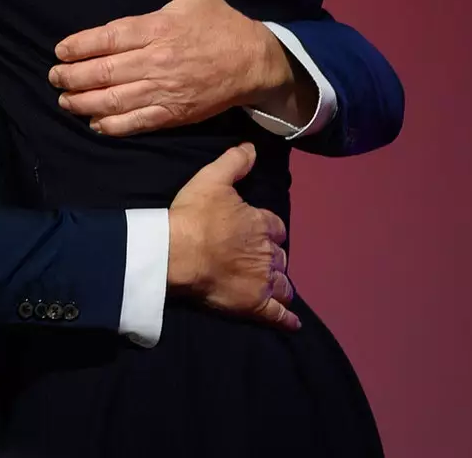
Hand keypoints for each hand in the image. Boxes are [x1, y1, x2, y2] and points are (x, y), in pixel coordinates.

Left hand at [49, 0, 300, 135]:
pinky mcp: (174, 113)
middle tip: (54, 77)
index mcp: (158, 28)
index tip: (60, 51)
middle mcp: (157, 60)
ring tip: (65, 101)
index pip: (108, 38)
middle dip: (72, 77)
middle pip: (104, 71)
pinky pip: (137, 122)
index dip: (80, 46)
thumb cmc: (221, 24)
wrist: (255, 62)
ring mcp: (164, 89)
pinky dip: (112, 126)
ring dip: (84, 102)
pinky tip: (94, 123)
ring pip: (115, 100)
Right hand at [167, 144, 297, 329]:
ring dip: (282, 285)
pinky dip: (287, 319)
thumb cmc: (194, 215)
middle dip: (273, 258)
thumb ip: (234, 162)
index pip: (276, 227)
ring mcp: (263, 281)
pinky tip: (293, 323)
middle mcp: (268, 252)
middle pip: (280, 257)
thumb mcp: (212, 178)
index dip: (269, 230)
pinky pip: (277, 314)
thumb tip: (253, 147)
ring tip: (278, 288)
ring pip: (282, 284)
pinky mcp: (255, 304)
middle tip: (261, 261)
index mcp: (261, 223)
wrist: (178, 252)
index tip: (260, 232)